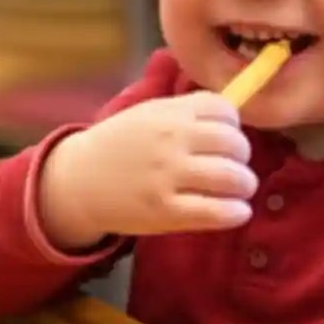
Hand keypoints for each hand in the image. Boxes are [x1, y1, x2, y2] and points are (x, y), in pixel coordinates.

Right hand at [39, 91, 256, 249]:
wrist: (79, 180)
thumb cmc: (120, 144)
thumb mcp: (150, 113)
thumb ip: (187, 111)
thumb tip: (234, 116)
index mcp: (170, 113)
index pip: (224, 110)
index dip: (234, 124)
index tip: (229, 135)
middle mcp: (173, 140)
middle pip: (234, 144)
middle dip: (243, 156)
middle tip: (237, 166)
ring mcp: (169, 176)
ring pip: (232, 178)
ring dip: (245, 184)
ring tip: (241, 189)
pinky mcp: (166, 211)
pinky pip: (216, 212)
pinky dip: (236, 212)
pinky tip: (238, 212)